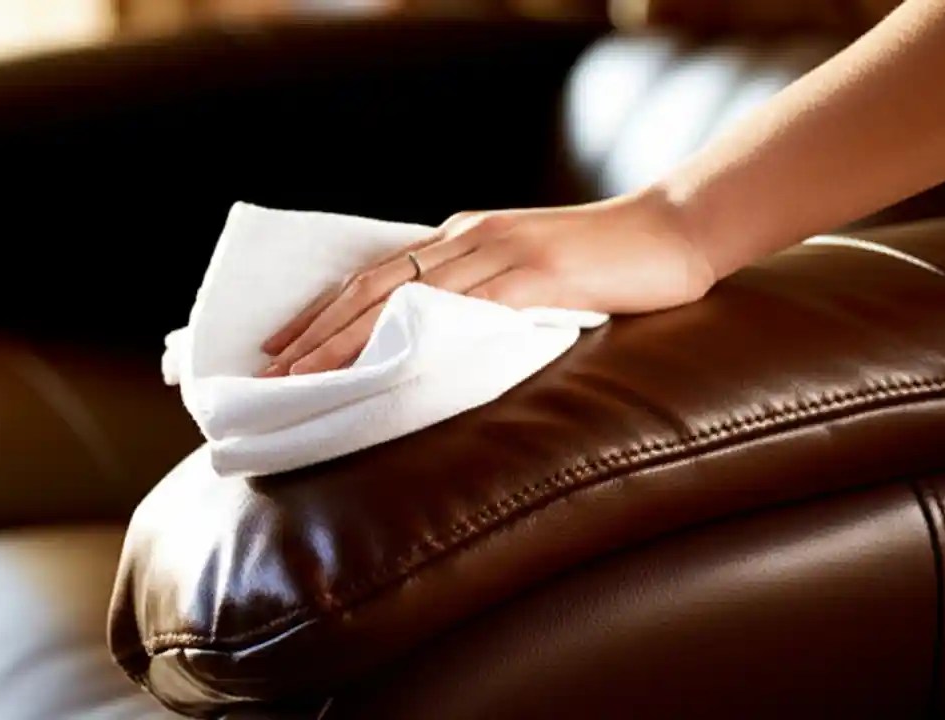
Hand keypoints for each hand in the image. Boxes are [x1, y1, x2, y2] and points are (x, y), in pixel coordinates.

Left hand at [258, 192, 716, 375]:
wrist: (673, 230)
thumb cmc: (601, 261)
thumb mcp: (525, 274)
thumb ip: (480, 297)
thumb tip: (431, 343)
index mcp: (461, 239)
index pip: (374, 276)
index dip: (321, 313)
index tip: (280, 348)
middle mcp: (469, 240)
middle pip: (374, 286)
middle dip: (317, 331)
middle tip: (271, 371)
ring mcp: (503, 254)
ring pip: (409, 298)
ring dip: (352, 338)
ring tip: (310, 374)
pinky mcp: (540, 276)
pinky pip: (474, 308)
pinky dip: (429, 335)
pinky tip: (394, 361)